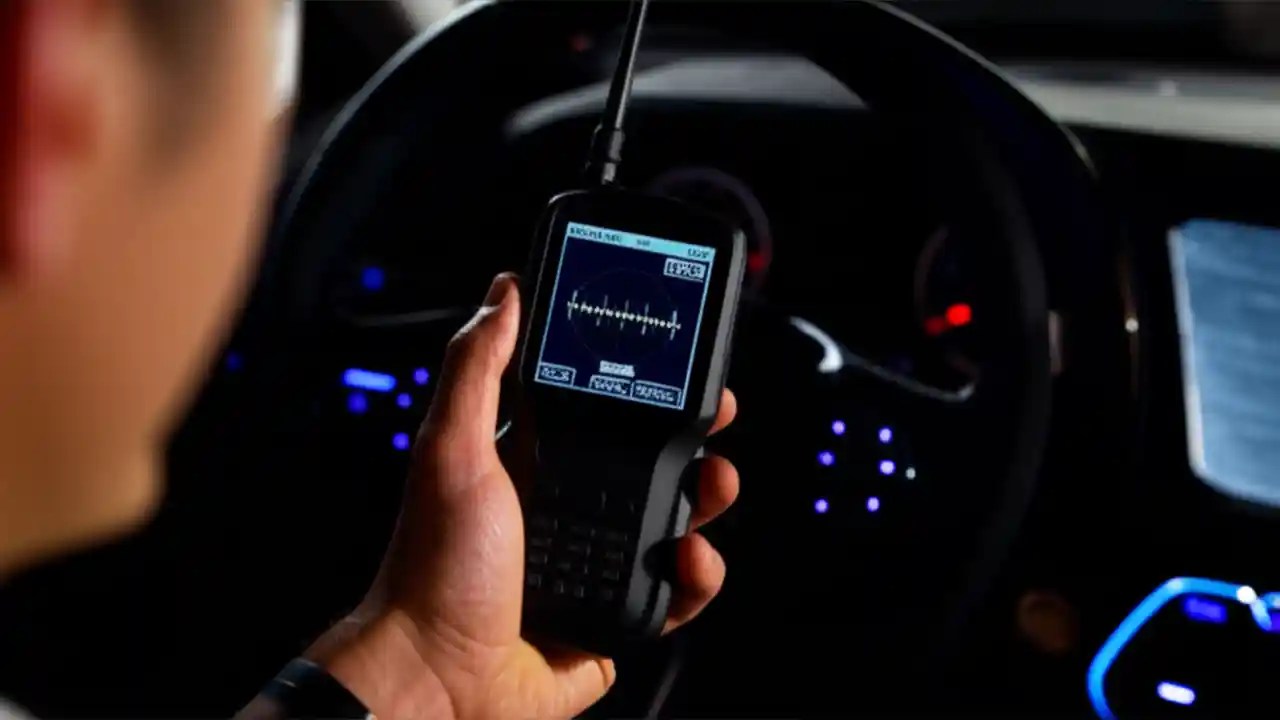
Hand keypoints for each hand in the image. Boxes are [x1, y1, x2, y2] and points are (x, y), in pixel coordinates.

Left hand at [307, 273, 739, 718]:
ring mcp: (594, 561)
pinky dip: (697, 577)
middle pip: (652, 460)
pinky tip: (689, 562)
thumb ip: (478, 368)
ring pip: (676, 520)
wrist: (440, 680)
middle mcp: (567, 507)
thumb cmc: (432, 571)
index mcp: (532, 463)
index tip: (677, 361)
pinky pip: (676, 592)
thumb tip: (503, 290)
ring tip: (714, 489)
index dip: (644, 383)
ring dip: (707, 500)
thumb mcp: (450, 451)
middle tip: (715, 423)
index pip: (601, 407)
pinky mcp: (615, 615)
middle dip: (695, 439)